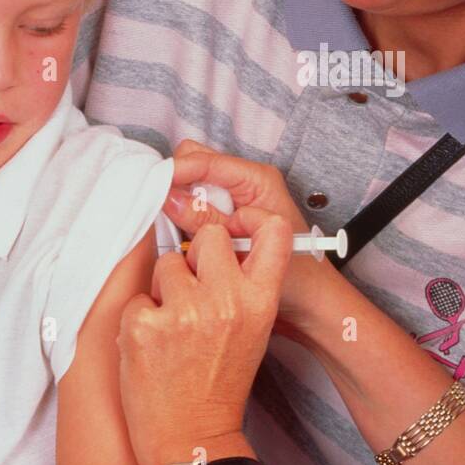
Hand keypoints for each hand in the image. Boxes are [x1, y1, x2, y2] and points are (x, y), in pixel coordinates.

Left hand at [118, 216, 292, 464]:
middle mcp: (227, 300)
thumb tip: (222, 243)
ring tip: (172, 328)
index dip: (252, 224)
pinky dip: (139, 319)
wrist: (191, 440)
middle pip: (208, 237)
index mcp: (260, 301)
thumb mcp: (252, 332)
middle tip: (193, 294)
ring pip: (166, 264)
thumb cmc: (220, 386)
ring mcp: (184, 311)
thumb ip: (245, 286)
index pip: (274, 232)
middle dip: (196, 258)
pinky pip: (137, 297)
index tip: (236, 230)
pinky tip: (151, 347)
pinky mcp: (143, 325)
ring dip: (164, 290)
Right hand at [162, 141, 326, 325]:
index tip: (152, 186)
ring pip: (192, 184)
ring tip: (173, 228)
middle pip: (195, 163)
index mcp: (257, 179)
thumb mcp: (244, 247)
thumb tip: (170, 198)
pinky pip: (195, 206)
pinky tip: (183, 238)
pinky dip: (184, 218)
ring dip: (179, 202)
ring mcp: (235, 199)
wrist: (311, 304)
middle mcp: (246, 183)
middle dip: (176, 183)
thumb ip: (205, 221)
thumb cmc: (295, 276)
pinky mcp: (226, 217)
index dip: (177, 171)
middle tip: (162, 211)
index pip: (207, 160)